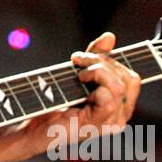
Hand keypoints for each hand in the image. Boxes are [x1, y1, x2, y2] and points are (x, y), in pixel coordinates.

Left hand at [0, 31, 140, 161]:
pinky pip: (110, 99)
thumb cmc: (52, 100)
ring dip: (97, 69)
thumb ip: (97, 56)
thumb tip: (110, 36)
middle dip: (103, 61)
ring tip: (77, 72)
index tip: (85, 56)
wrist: (29, 123)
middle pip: (130, 79)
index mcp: (120, 106)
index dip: (113, 60)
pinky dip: (96, 81)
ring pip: (120, 86)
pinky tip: (79, 81)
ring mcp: (110, 124)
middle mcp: (120, 117)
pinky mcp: (96, 125)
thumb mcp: (79, 72)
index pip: (132, 78)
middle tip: (76, 60)